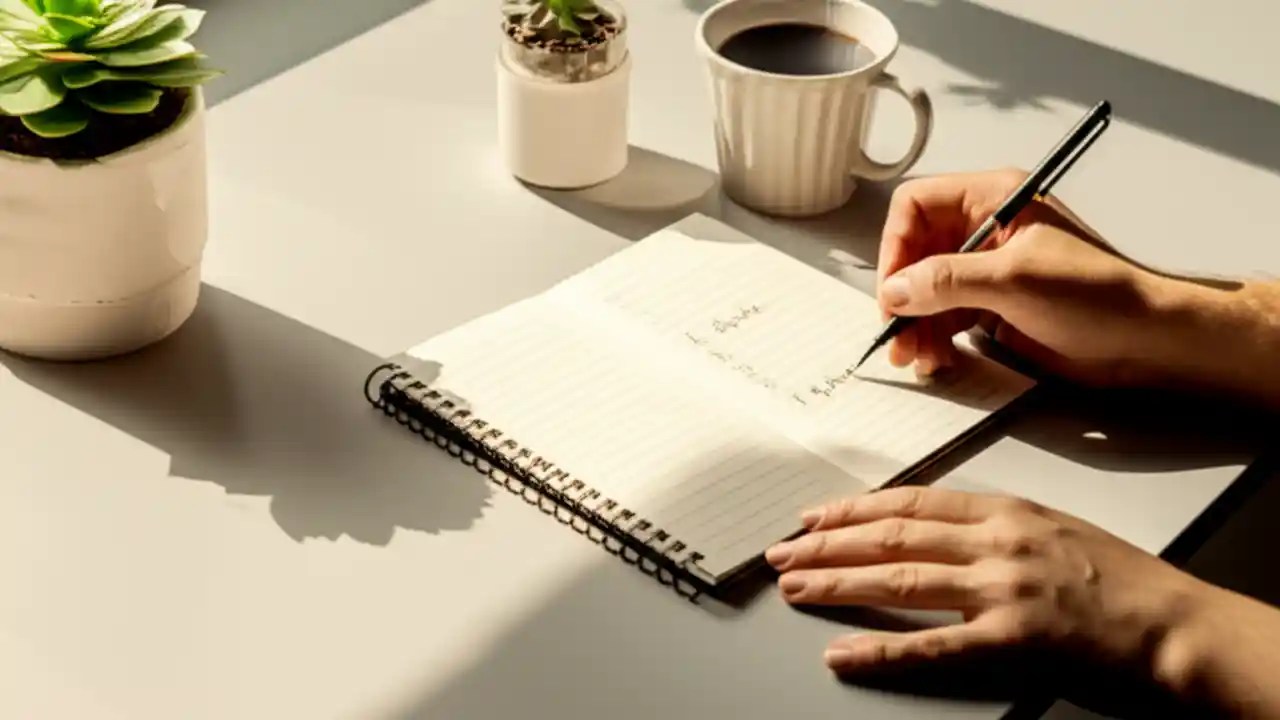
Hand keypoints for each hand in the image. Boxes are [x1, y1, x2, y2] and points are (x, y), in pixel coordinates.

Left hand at [764, 486, 1204, 685]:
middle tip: (784, 551)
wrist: (1169, 621)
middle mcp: (994, 542)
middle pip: (892, 536)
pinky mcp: (1010, 639)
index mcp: (1003, 509)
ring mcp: (1000, 589)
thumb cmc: (1117, 575)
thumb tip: (927, 526)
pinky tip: (842, 650)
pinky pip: (931, 646)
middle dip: (829, 544)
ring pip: (900, 580)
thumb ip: (989, 524)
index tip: (813, 516)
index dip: (853, 509)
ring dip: (839, 583)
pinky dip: (880, 649)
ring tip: (795, 586)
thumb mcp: (1050, 525)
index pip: (909, 501)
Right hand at [876, 168, 1189, 387]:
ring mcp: (987, 271)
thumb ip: (947, 281)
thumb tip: (893, 290)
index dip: (897, 245)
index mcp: (993, 199)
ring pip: (926, 292)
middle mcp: (984, 230)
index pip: (918, 206)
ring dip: (914, 324)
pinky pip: (945, 318)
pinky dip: (933, 339)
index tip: (893, 289)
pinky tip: (935, 360)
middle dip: (902, 295)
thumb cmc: (1095, 294)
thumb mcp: (1013, 280)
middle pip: (916, 253)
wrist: (1144, 340)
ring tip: (914, 358)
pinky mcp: (992, 307)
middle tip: (895, 334)